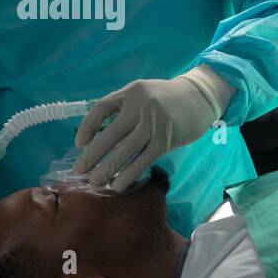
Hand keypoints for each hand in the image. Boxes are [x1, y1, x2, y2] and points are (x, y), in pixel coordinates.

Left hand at [74, 68, 228, 192]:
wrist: (198, 98)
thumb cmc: (163, 98)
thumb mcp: (140, 93)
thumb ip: (121, 107)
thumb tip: (96, 135)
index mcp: (130, 92)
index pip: (101, 108)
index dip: (88, 127)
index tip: (79, 144)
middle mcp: (141, 107)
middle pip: (110, 134)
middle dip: (92, 155)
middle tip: (79, 170)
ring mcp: (154, 124)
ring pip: (126, 151)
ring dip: (108, 169)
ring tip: (95, 182)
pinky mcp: (166, 141)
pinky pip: (143, 160)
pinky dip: (129, 174)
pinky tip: (118, 185)